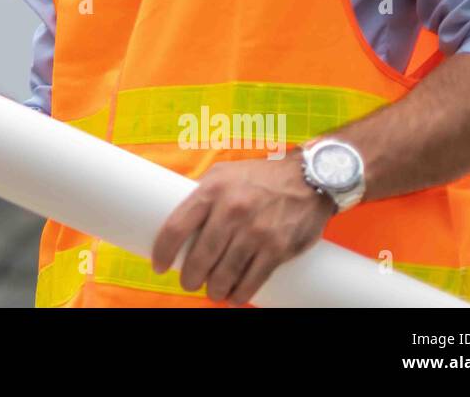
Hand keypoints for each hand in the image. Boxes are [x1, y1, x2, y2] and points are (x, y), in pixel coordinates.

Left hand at [150, 150, 335, 304]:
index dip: (163, 252)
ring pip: (225, 273)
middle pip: (200, 257)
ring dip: (215, 289)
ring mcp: (256, 231)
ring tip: (212, 291)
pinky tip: (234, 297)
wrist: (310, 178)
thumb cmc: (260, 177)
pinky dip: (240, 294)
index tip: (159, 265)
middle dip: (190, 277)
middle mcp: (232, 210)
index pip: (176, 226)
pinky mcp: (278, 248)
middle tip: (189, 283)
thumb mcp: (224, 173)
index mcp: (212, 190)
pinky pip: (253, 280)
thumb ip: (202, 194)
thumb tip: (179, 218)